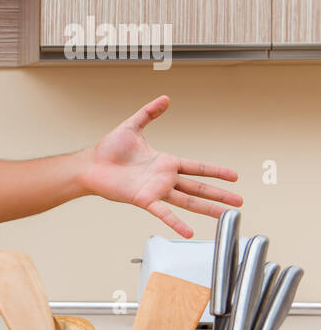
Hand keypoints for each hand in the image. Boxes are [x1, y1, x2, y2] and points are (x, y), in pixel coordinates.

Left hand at [81, 95, 242, 237]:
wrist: (90, 165)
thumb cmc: (108, 150)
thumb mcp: (132, 127)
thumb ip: (149, 113)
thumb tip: (165, 98)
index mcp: (166, 162)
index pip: (197, 167)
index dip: (216, 171)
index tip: (234, 176)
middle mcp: (164, 178)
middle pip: (198, 187)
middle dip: (219, 194)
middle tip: (238, 202)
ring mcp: (155, 190)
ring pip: (187, 201)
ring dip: (207, 209)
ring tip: (225, 216)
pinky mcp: (143, 199)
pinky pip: (163, 212)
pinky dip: (175, 222)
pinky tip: (189, 232)